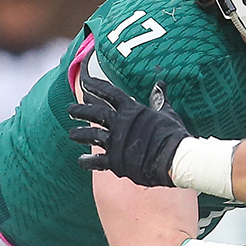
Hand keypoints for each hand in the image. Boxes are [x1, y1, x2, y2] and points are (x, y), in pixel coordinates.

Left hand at [70, 75, 186, 187]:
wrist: (175, 158)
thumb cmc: (174, 135)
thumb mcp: (167, 113)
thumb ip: (160, 99)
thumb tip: (160, 84)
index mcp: (132, 110)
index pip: (109, 93)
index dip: (96, 87)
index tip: (85, 83)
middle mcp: (120, 123)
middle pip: (94, 113)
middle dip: (80, 110)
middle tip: (70, 109)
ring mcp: (115, 142)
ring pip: (91, 135)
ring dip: (79, 134)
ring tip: (71, 134)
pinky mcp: (116, 161)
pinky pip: (97, 161)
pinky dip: (88, 162)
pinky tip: (81, 161)